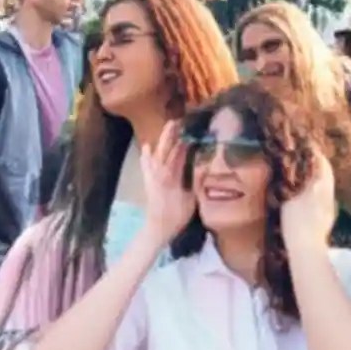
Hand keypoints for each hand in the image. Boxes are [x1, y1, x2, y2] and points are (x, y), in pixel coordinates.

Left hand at [140, 121, 195, 244]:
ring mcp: (152, 176)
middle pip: (165, 149)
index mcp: (172, 176)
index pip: (179, 154)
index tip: (190, 129)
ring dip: (161, 141)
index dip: (184, 141)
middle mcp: (160, 173)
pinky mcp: (148, 181)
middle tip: (177, 121)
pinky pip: (146, 163)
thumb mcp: (192, 200)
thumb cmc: (176, 216)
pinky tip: (147, 146)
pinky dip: (146, 154)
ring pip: (156, 154)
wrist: (157, 228)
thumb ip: (197, 182)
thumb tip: (205, 165)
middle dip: (170, 134)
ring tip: (167, 128)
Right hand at [281, 150, 336, 247]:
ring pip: (326, 184)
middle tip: (306, 155)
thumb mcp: (290, 200)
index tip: (307, 145)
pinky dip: (318, 187)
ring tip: (306, 171)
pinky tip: (309, 191)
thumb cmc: (296, 223)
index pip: (322, 164)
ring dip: (318, 175)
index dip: (315, 153)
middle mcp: (328, 194)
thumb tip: (296, 166)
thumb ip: (295, 182)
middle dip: (318, 163)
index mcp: (320, 187)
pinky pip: (324, 194)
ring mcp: (330, 206)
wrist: (308, 251)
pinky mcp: (327, 216)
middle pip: (327, 173)